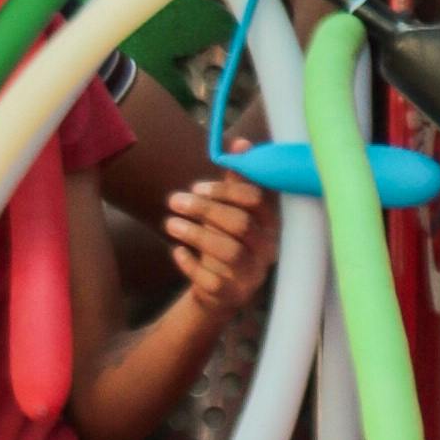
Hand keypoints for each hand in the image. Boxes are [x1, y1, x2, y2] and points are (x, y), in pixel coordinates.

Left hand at [160, 174, 277, 332]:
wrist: (218, 293)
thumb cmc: (224, 241)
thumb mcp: (229, 212)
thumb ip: (236, 182)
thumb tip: (240, 143)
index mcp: (270, 225)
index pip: (255, 200)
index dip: (225, 190)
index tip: (196, 186)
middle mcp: (266, 250)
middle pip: (240, 224)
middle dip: (205, 209)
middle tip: (174, 200)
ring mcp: (251, 275)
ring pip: (228, 251)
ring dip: (196, 233)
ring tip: (169, 223)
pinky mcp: (231, 295)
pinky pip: (211, 280)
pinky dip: (191, 264)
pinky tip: (176, 252)